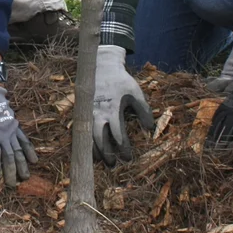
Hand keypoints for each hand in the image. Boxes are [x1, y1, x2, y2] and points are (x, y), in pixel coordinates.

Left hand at [0, 79, 36, 186]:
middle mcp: (4, 133)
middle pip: (10, 155)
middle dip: (11, 171)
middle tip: (12, 185)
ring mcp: (12, 129)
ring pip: (19, 149)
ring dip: (23, 164)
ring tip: (25, 177)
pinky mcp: (16, 126)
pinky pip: (24, 139)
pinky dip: (29, 150)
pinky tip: (34, 160)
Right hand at [93, 44, 153, 165]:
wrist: (101, 66)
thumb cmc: (121, 81)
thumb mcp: (136, 93)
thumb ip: (144, 111)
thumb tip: (150, 130)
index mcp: (112, 109)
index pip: (117, 134)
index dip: (123, 148)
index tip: (128, 158)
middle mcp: (98, 113)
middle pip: (100, 139)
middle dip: (107, 154)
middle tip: (113, 165)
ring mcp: (87, 113)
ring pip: (88, 137)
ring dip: (95, 151)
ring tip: (102, 162)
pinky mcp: (82, 112)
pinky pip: (81, 132)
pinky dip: (85, 143)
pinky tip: (90, 151)